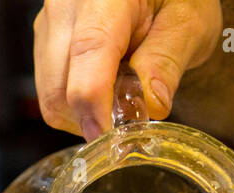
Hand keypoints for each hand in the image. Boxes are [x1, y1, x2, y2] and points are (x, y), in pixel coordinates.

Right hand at [34, 0, 222, 139]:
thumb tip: (150, 104)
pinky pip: (50, 90)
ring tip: (120, 94)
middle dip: (91, 117)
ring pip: (50, 94)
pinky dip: (77, 104)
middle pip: (59, 85)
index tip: (110, 138)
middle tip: (130, 120)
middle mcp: (66, 5)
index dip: (95, 103)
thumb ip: (167, 61)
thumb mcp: (187, 23)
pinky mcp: (46, 40)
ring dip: (85, 113)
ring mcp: (50, 23)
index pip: (87, 53)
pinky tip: (105, 87)